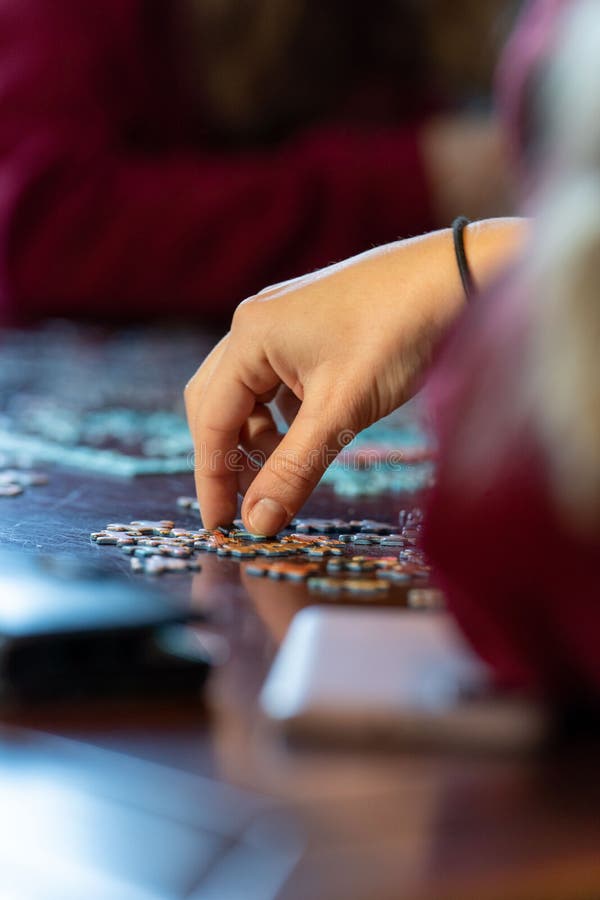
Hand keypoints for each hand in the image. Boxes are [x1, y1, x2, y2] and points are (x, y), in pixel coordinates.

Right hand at [185, 220, 524, 533]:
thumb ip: (293, 470)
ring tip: (282, 475)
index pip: (211, 421)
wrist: (457, 276)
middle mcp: (255, 324)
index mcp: (249, 337)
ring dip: (257, 437)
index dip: (213, 479)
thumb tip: (257, 524)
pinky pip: (276, 380)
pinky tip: (306, 436)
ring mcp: (282, 321)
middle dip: (228, 457)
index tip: (220, 527)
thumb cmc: (398, 335)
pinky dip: (281, 416)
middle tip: (247, 506)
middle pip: (217, 403)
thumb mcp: (341, 411)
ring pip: (248, 392)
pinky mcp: (309, 326)